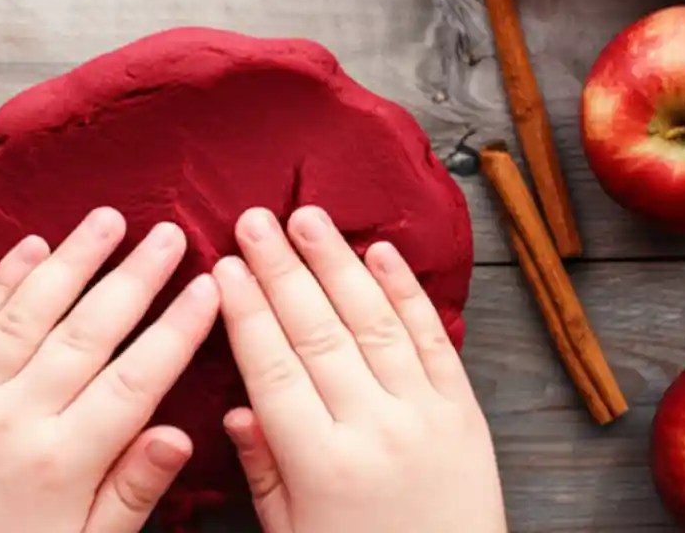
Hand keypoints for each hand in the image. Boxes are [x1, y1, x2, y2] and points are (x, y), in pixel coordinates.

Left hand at [0, 208, 220, 532]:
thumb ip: (133, 489)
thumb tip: (179, 435)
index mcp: (66, 462)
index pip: (135, 381)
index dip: (176, 329)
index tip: (209, 287)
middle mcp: (19, 419)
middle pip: (88, 333)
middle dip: (135, 278)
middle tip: (171, 235)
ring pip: (30, 313)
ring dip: (73, 260)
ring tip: (109, 219)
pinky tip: (31, 246)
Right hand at [214, 207, 505, 532]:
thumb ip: (263, 468)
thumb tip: (236, 405)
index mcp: (321, 466)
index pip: (272, 369)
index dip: (245, 311)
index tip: (221, 266)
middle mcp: (374, 430)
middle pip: (317, 332)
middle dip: (281, 269)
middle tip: (254, 220)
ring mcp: (424, 415)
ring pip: (373, 322)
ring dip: (337, 263)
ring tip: (307, 217)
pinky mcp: (463, 411)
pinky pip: (431, 339)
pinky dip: (407, 291)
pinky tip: (381, 251)